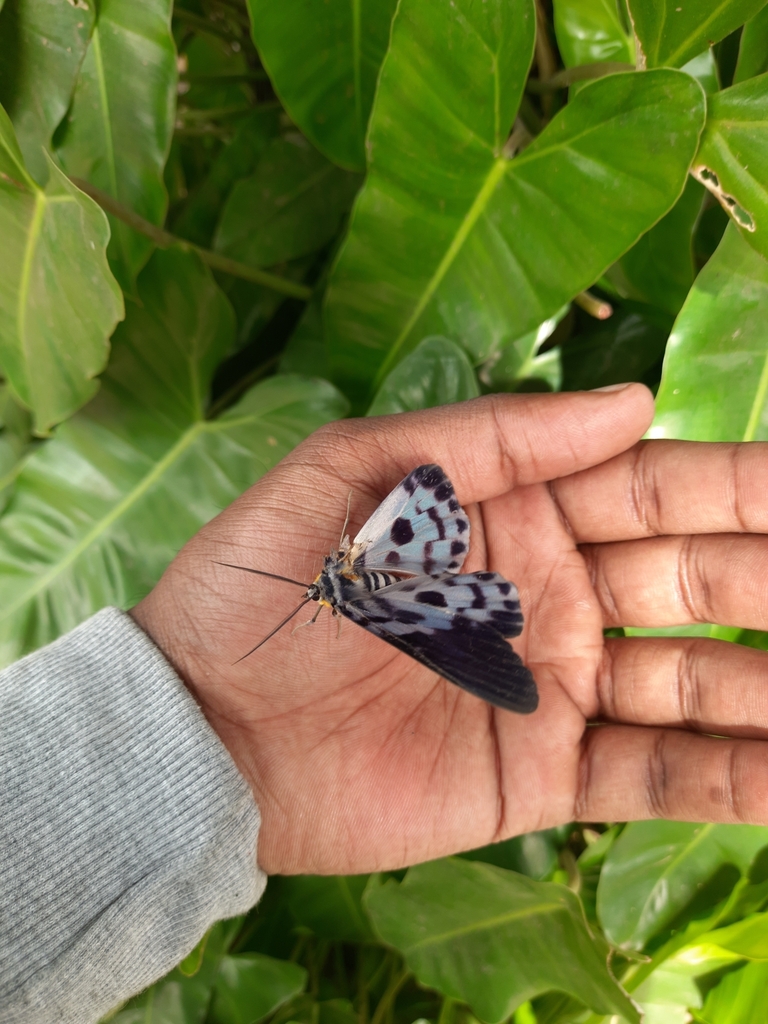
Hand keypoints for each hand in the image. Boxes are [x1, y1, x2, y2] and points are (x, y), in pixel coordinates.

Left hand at [131, 386, 767, 874]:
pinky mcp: (542, 777)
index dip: (739, 484)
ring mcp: (556, 688)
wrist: (204, 726)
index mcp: (512, 512)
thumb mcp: (358, 472)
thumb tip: (633, 401)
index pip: (653, 487)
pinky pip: (657, 773)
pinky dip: (735, 776)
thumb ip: (490, 436)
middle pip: (697, 578)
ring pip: (698, 679)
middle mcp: (553, 594)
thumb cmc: (266, 584)